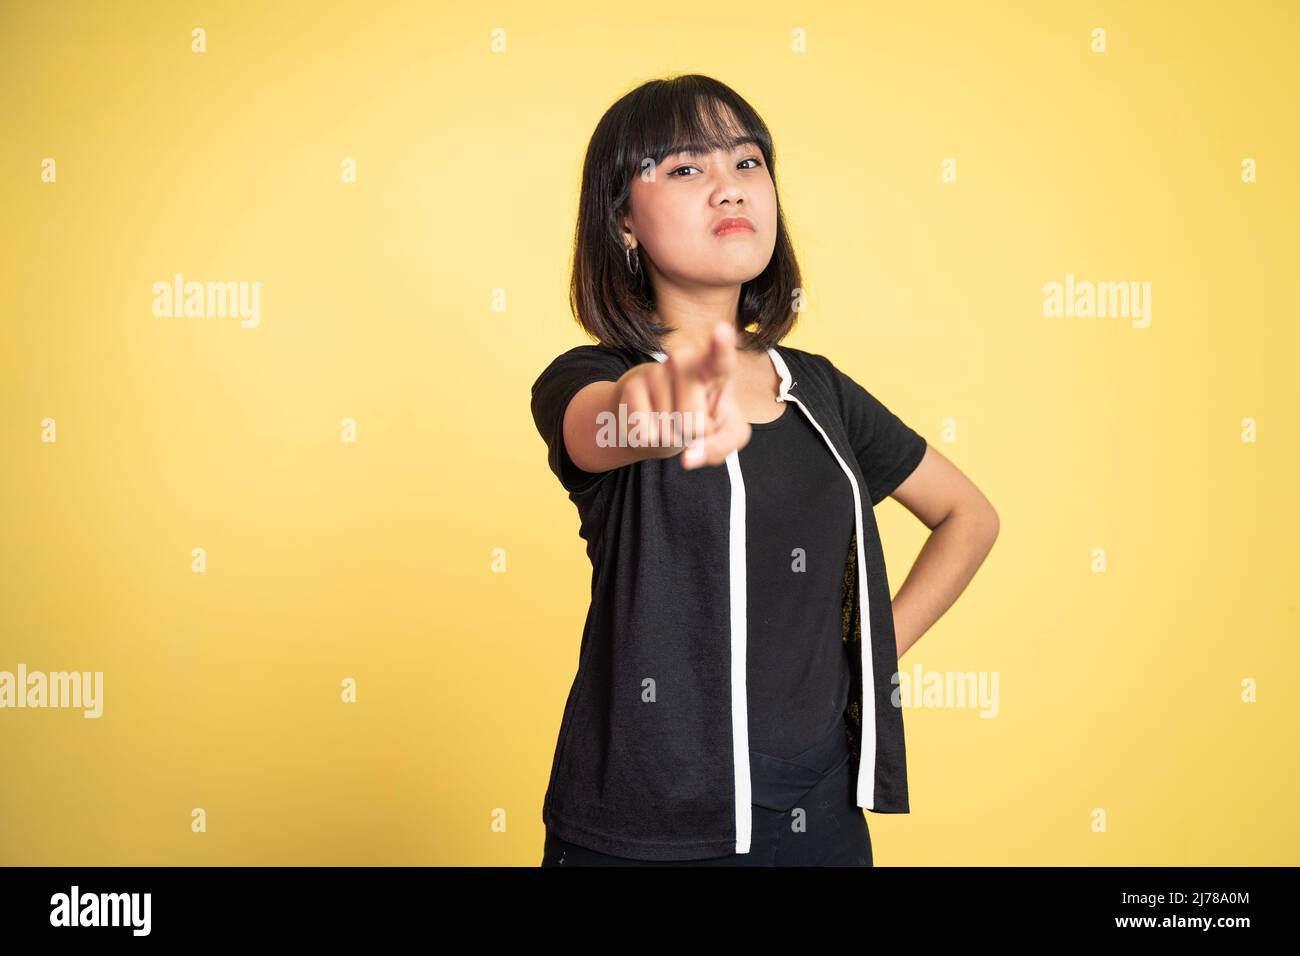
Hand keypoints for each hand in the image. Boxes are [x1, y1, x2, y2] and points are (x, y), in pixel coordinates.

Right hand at [617, 321, 751, 468]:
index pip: (721, 359)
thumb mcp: (724, 434)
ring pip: (670, 429)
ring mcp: (657, 371)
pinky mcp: (632, 385)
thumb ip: (719, 446)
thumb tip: (688, 458)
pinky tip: (651, 421)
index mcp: (715, 369)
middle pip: (695, 423)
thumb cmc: (702, 419)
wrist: (659, 413)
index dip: (722, 346)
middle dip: (695, 436)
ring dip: (673, 437)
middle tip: (693, 424)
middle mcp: (685, 362)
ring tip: (671, 420)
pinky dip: (651, 438)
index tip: (721, 330)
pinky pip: (646, 431)